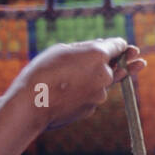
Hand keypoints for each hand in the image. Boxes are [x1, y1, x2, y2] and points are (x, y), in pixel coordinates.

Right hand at [10, 39, 145, 131]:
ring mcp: (100, 95)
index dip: (119, 45)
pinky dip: (81, 93)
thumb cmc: (43, 72)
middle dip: (108, 63)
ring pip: (99, 83)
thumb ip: (85, 47)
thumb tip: (102, 46)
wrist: (31, 104)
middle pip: (113, 66)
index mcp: (98, 55)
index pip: (118, 46)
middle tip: (104, 59)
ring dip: (90, 80)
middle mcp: (104, 75)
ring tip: (65, 79)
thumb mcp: (62, 50)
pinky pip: (90, 96)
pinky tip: (63, 93)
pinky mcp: (92, 109)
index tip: (122, 46)